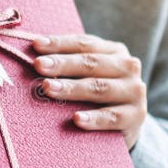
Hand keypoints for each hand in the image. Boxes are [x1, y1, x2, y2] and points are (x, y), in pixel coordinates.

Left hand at [33, 34, 146, 148]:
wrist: (126, 124)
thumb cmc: (96, 94)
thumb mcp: (87, 74)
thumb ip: (67, 62)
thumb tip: (32, 53)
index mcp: (114, 51)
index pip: (84, 44)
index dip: (59, 43)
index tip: (35, 45)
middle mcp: (128, 67)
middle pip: (90, 63)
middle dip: (62, 64)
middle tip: (38, 65)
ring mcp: (134, 92)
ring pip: (99, 88)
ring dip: (71, 88)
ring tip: (47, 88)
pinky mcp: (135, 117)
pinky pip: (111, 117)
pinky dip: (94, 118)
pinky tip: (76, 119)